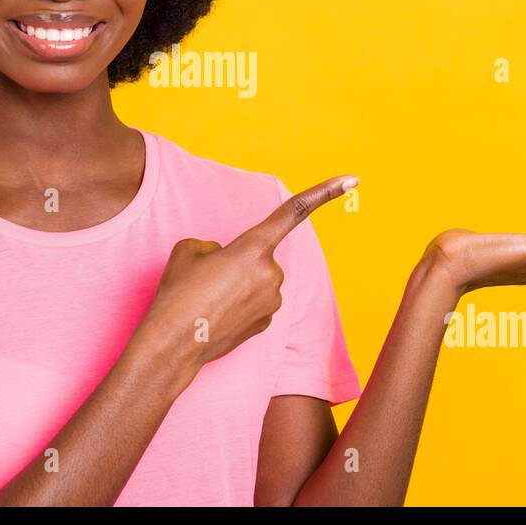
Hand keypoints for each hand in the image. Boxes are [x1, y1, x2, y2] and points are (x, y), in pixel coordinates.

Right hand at [140, 174, 358, 373]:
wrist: (172, 344)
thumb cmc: (177, 293)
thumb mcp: (189, 250)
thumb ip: (215, 246)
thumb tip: (226, 259)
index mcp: (253, 247)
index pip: (294, 211)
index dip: (325, 192)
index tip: (352, 180)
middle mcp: (271, 272)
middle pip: (259, 255)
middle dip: (237, 262)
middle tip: (206, 281)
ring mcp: (272, 300)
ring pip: (258, 281)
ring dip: (237, 285)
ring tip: (208, 300)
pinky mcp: (268, 324)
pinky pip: (257, 303)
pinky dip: (239, 305)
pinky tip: (218, 315)